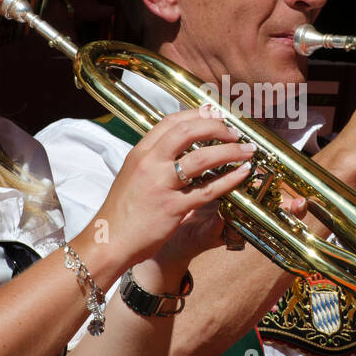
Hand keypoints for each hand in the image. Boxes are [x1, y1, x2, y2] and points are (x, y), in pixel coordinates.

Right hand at [93, 109, 255, 268]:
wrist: (109, 240)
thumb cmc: (123, 210)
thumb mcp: (133, 174)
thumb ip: (155, 159)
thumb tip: (180, 147)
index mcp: (140, 152)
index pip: (171, 122)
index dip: (197, 114)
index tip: (216, 114)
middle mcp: (150, 163)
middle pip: (188, 132)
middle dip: (217, 127)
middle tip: (235, 131)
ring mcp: (161, 184)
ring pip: (202, 158)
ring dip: (230, 150)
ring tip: (247, 150)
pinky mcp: (173, 207)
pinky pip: (208, 190)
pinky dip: (230, 179)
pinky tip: (242, 172)